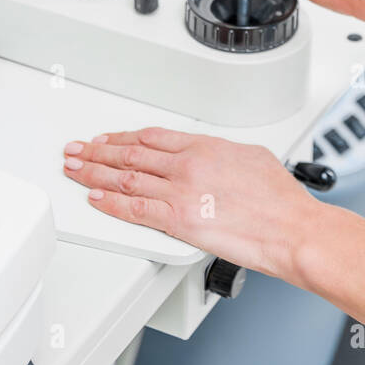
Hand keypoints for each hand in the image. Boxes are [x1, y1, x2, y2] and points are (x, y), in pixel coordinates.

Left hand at [62, 127, 318, 276]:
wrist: (290, 227)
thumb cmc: (279, 200)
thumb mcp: (251, 158)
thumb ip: (221, 155)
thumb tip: (210, 158)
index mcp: (205, 146)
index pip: (151, 137)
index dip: (122, 137)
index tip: (106, 139)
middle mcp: (188, 165)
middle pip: (131, 153)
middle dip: (97, 151)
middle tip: (76, 149)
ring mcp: (180, 192)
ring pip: (125, 177)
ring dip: (93, 172)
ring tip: (74, 168)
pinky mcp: (179, 221)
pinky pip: (133, 210)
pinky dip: (110, 202)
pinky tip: (95, 198)